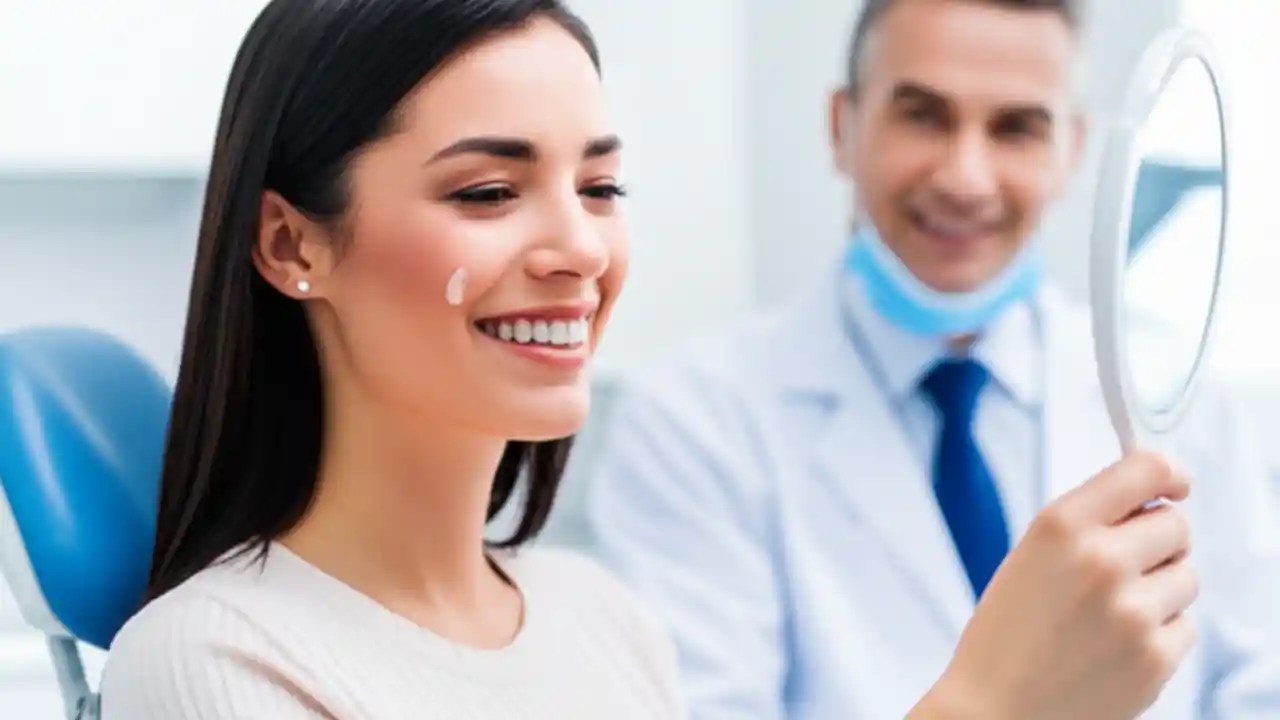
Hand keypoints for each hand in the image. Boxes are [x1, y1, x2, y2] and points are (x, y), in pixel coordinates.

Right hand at [913, 451, 1196, 719]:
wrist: (996, 710)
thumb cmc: (1007, 633)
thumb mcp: (1030, 554)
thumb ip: (1088, 521)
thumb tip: (1154, 495)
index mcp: (1061, 525)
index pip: (1145, 469)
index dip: (1168, 473)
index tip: (1172, 484)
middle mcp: (1101, 560)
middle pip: (1176, 525)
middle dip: (1158, 541)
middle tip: (1127, 565)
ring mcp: (1133, 611)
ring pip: (1187, 576)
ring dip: (1161, 589)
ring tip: (1112, 613)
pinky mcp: (1155, 657)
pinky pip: (1185, 625)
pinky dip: (1160, 633)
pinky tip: (1117, 645)